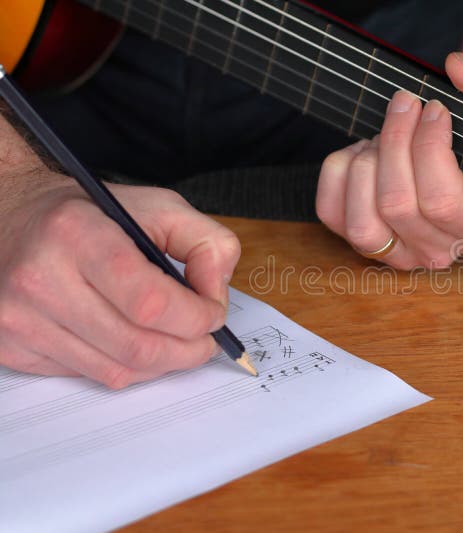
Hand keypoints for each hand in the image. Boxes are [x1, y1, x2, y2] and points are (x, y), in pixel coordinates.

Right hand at [0, 176, 240, 387]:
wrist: (10, 217)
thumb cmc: (92, 214)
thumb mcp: (160, 207)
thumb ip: (207, 244)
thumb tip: (216, 295)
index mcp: (76, 234)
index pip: (151, 302)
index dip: (196, 317)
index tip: (213, 314)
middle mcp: (40, 279)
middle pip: (137, 346)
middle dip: (189, 350)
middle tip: (206, 340)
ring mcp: (20, 319)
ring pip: (117, 371)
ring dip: (162, 364)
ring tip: (177, 342)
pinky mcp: (11, 346)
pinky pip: (90, 376)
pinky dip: (126, 366)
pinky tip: (134, 341)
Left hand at [316, 49, 462, 269]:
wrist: (462, 148)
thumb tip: (460, 71)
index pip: (442, 201)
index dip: (429, 148)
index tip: (434, 109)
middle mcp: (440, 251)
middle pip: (397, 204)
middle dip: (394, 143)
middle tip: (405, 105)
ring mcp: (400, 254)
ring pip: (363, 222)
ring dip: (366, 165)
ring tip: (383, 136)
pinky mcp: (365, 243)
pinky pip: (332, 214)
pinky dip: (339, 174)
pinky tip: (363, 153)